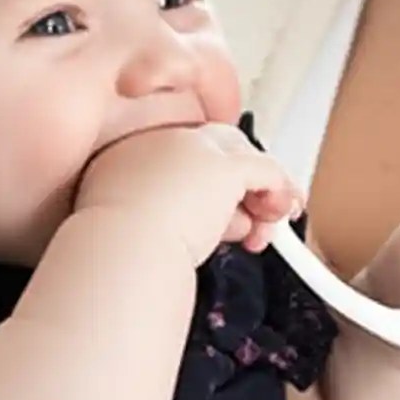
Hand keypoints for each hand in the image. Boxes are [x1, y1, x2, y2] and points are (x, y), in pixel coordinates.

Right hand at [75, 123, 301, 266]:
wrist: (116, 257)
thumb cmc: (118, 256)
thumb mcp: (143, 231)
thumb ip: (182, 218)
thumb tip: (225, 224)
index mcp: (127, 155)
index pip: (180, 158)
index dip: (206, 188)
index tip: (217, 219)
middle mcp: (158, 142)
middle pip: (214, 149)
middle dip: (238, 183)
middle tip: (251, 222)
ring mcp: (190, 149)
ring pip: (241, 157)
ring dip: (260, 193)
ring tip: (265, 230)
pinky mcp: (221, 167)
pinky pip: (263, 170)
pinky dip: (279, 192)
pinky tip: (282, 213)